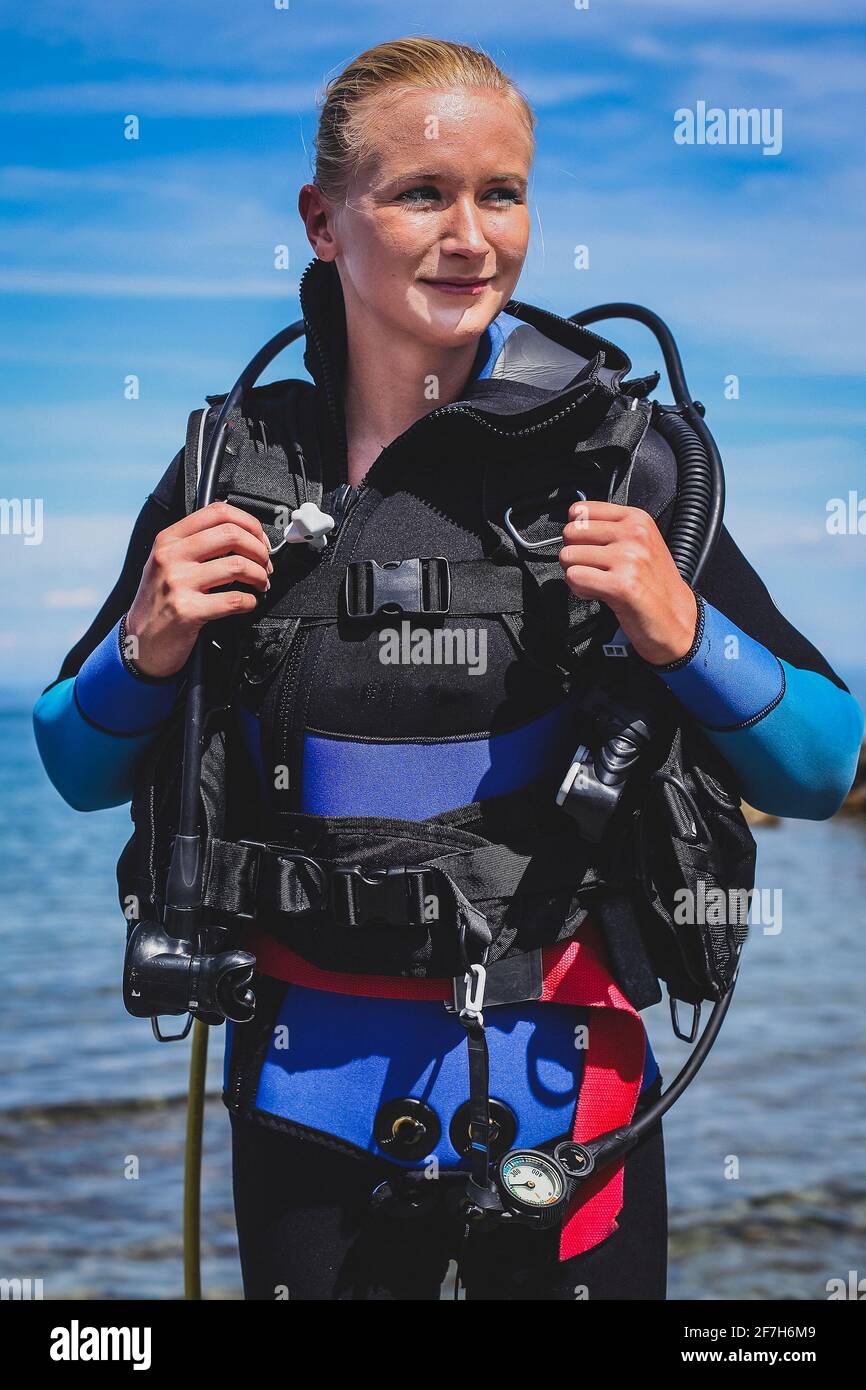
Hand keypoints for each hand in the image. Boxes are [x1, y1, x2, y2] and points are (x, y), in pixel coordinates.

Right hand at [125, 501, 271, 677]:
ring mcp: (178, 583)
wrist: (140, 641)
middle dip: (259, 550)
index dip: (248, 523)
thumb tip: (242, 536)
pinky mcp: (187, 611)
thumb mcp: (167, 563)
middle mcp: (171, 557)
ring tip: (260, 584)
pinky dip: (250, 602)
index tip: (259, 539)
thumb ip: (196, 544)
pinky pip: (234, 600)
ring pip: (237, 565)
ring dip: (259, 576)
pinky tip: (248, 603)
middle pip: (231, 534)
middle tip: (265, 564)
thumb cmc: (159, 602)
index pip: (217, 512)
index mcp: (168, 539)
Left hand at [559, 499, 697, 665]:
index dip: (577, 532)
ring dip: (576, 574)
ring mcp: (629, 558)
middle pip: (570, 532)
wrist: (676, 619)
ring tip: (598, 582)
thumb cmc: (654, 584)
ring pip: (568, 556)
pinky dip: (580, 590)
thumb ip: (610, 529)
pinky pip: (574, 578)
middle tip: (592, 568)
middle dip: (574, 553)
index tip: (589, 546)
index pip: (580, 510)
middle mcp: (634, 534)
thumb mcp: (640, 543)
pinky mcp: (621, 585)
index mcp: (637, 519)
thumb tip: (573, 524)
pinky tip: (599, 594)